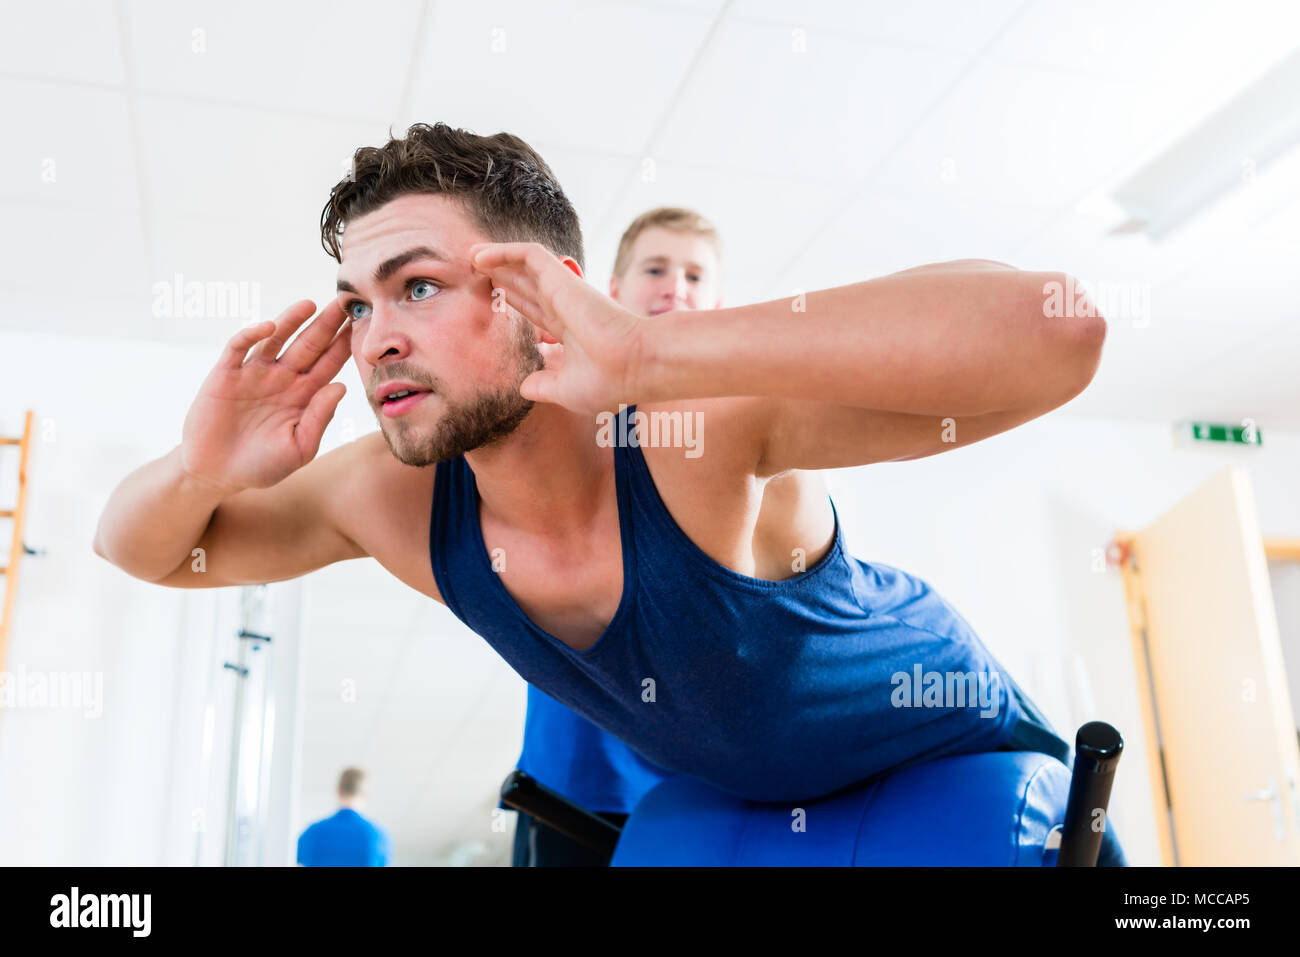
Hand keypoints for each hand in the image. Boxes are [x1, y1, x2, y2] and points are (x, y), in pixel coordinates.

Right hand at [180, 300, 351, 493]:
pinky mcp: (226, 373)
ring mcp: (254, 373)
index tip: (363, 327)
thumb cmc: (261, 465)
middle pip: (309, 345)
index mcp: (304, 395)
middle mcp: (282, 378)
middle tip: (344, 303)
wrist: (216, 473)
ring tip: (310, 304)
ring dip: (291, 320)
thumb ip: (319, 418)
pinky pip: (239, 347)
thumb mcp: (299, 448)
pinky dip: (251, 335)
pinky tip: (268, 327)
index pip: (329, 364)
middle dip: (326, 325)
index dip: (344, 345)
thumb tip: (342, 386)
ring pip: (277, 339)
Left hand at [469, 242, 645, 415]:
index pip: (535, 311)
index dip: (513, 303)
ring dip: (497, 259)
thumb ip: (543, 385)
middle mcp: (566, 308)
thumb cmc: (611, 380)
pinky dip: (503, 251)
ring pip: (524, 266)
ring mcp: (564, 291)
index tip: (490, 302)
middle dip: (501, 278)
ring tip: (470, 255)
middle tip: (473, 272)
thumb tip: (523, 387)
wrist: (635, 365)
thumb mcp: (566, 390)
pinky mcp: (561, 278)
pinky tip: (479, 255)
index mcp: (570, 332)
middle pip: (526, 286)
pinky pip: (528, 255)